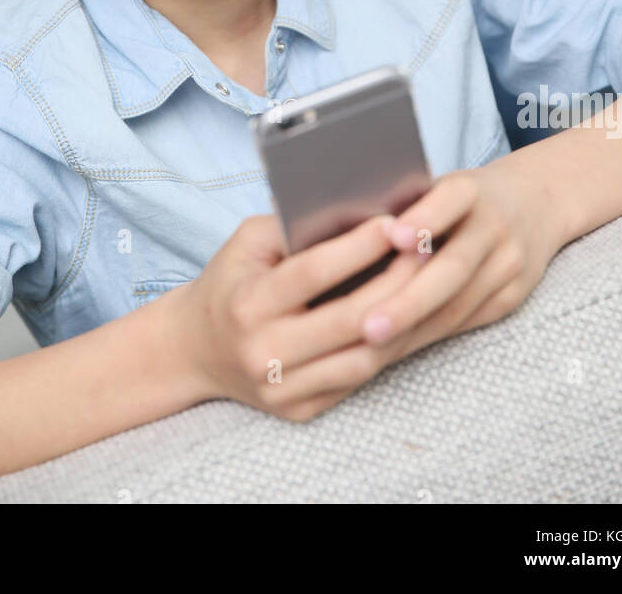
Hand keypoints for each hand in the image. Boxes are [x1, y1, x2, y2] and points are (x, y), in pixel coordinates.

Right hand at [171, 211, 444, 422]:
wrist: (196, 350)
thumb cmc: (232, 281)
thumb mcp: (247, 243)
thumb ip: (293, 226)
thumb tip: (355, 210)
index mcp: (247, 305)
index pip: (312, 273)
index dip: (357, 247)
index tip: (393, 223)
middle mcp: (263, 353)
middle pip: (348, 319)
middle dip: (395, 281)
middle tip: (424, 249)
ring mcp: (282, 390)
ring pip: (362, 357)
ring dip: (402, 319)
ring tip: (426, 283)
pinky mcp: (300, 411)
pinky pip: (356, 379)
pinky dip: (387, 348)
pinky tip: (405, 318)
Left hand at [354, 154, 568, 358]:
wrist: (538, 202)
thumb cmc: (464, 195)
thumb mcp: (440, 183)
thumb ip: (404, 203)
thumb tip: (340, 229)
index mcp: (472, 189)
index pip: (450, 200)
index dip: (424, 218)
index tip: (393, 238)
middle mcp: (496, 226)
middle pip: (453, 267)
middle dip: (409, 300)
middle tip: (366, 325)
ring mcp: (510, 264)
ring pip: (458, 304)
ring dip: (412, 330)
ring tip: (370, 348)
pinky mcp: (513, 296)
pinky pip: (466, 322)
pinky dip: (427, 337)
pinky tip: (393, 351)